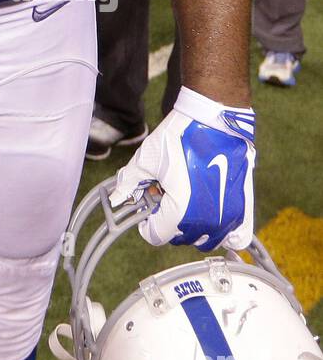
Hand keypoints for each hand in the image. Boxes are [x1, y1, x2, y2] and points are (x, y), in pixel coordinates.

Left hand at [111, 88, 254, 250]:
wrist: (214, 120)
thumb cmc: (180, 136)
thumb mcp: (147, 158)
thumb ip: (129, 182)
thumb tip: (116, 199)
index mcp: (180, 211)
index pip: (157, 235)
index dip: (146, 223)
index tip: (148, 208)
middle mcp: (207, 222)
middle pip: (180, 237)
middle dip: (168, 220)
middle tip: (166, 196)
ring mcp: (229, 217)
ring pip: (206, 240)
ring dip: (193, 227)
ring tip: (187, 200)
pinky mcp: (244, 209)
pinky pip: (236, 238)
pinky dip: (224, 234)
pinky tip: (212, 215)